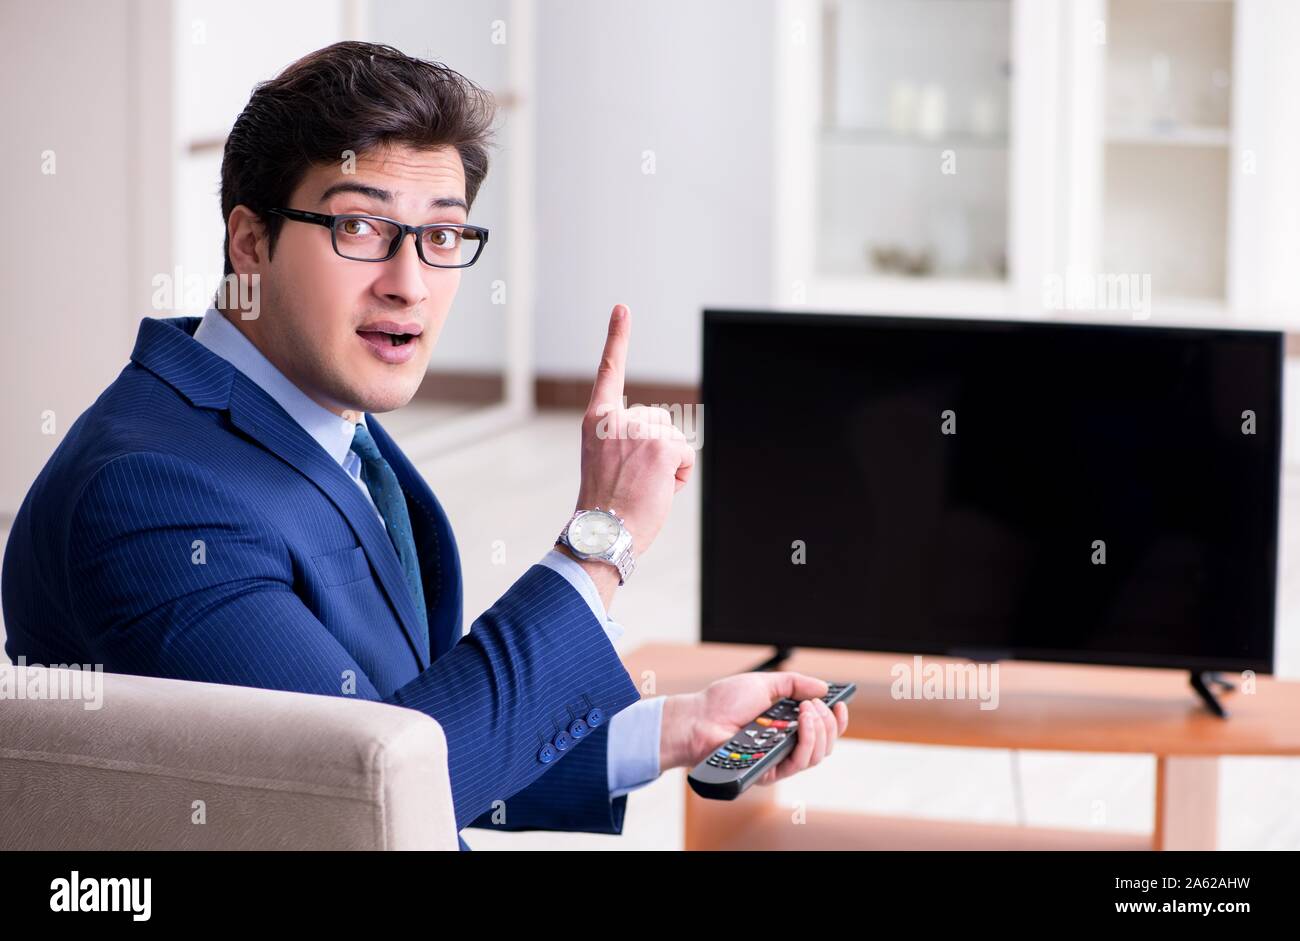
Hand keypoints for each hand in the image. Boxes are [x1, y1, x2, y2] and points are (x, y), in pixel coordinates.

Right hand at [571, 303, 694, 567]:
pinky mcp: (663, 445)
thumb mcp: (604, 463)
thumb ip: (623, 440)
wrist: (602, 534)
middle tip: (634, 481)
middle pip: (658, 420)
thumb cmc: (604, 510)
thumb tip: (661, 440)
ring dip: (668, 465)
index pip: (609, 372)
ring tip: (642, 488)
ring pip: (674, 439)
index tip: (622, 309)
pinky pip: (686, 456)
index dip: (618, 338)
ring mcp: (641, 429)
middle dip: (657, 449)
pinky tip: (658, 490)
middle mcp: (616, 419)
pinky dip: (680, 476)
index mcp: (596, 422)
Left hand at [661, 672, 849, 785]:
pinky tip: (801, 721)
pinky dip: (807, 740)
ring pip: (817, 755)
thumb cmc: (724, 702)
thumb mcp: (764, 683)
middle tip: (813, 704)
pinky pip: (799, 762)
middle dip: (828, 721)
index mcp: (786, 724)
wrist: (699, 719)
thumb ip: (794, 683)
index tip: (840, 704)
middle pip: (825, 743)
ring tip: (806, 710)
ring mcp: (778, 759)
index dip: (836, 720)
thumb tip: (823, 688)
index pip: (822, 728)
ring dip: (820, 729)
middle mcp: (786, 744)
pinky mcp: (770, 772)